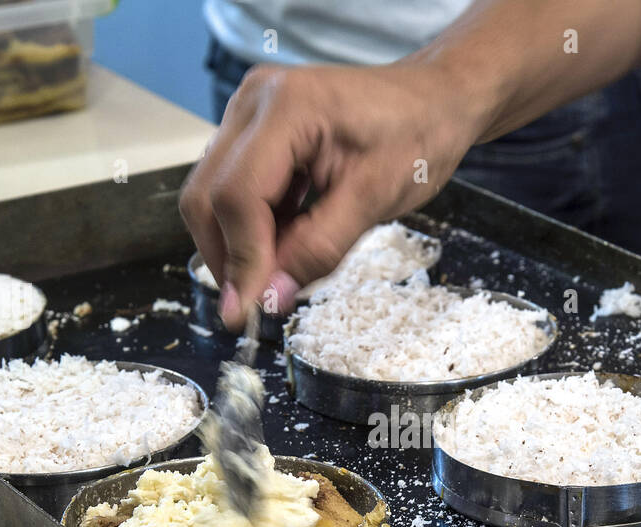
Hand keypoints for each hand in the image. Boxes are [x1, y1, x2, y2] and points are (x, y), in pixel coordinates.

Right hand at [180, 62, 480, 330]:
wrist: (433, 100)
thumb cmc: (417, 137)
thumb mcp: (375, 199)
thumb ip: (319, 250)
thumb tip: (270, 298)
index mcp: (286, 107)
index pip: (237, 196)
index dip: (241, 259)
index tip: (248, 312)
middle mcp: (253, 103)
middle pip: (208, 196)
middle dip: (227, 257)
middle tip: (256, 305)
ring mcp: (248, 114)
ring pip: (213, 197)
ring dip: (238, 245)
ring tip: (280, 273)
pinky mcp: (253, 132)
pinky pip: (234, 189)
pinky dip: (253, 228)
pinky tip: (285, 245)